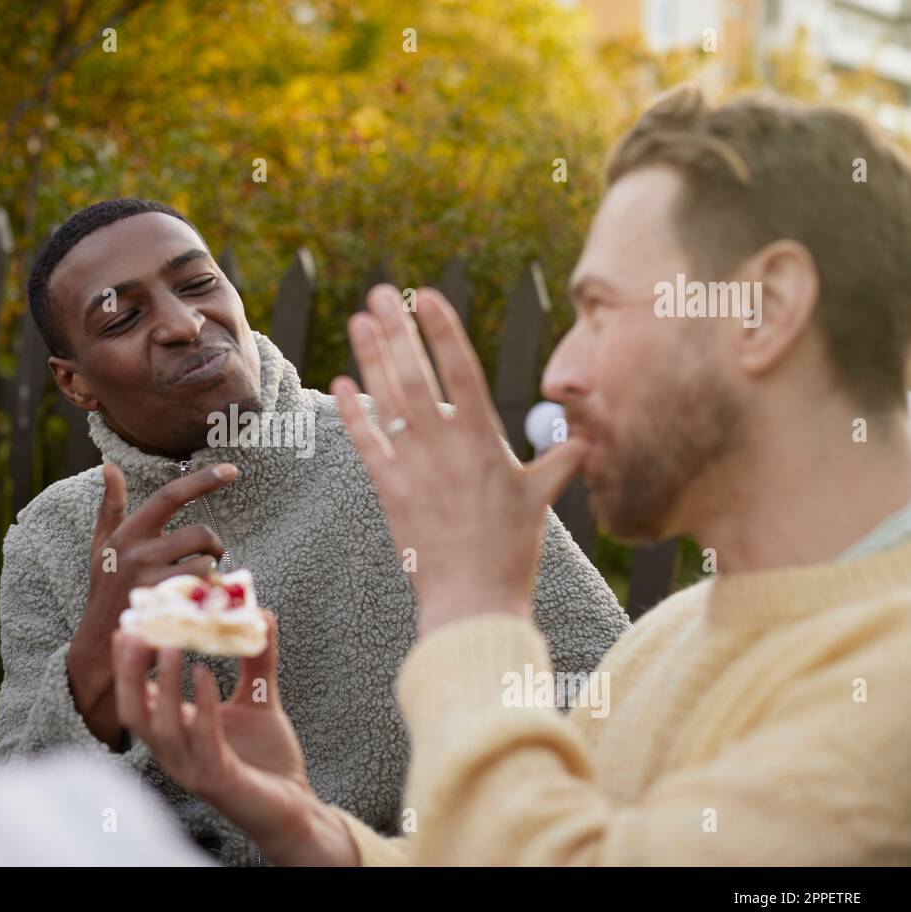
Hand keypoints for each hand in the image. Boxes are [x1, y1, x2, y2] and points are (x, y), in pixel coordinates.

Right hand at [68, 462, 236, 746]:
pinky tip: (202, 601)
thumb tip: (110, 466)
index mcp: (126, 534)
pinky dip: (210, 595)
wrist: (98, 649)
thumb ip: (110, 508)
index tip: (232, 469)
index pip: (169, 496)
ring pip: (206, 565)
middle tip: (210, 557)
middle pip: (199, 533)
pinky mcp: (166, 609)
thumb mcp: (101, 549)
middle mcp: (137, 554)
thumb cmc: (105, 594)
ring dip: (214, 572)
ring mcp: (151, 582)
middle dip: (214, 544)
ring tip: (204, 582)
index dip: (203, 480)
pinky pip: (204, 593)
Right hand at [112, 612, 357, 865]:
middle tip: (137, 632)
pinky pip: (204, 740)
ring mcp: (192, 768)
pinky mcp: (218, 780)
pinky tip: (204, 674)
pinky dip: (202, 705)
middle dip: (129, 673)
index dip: (127, 666)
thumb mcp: (258, 699)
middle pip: (133, 712)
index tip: (128, 626)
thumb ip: (257, 660)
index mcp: (176, 731)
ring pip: (162, 728)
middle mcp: (175, 751)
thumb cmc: (267, 758)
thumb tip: (261, 615)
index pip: (138, 698)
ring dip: (163, 685)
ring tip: (170, 647)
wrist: (294, 803)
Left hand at [331, 285, 584, 635]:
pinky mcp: (390, 491)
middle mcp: (446, 447)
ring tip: (359, 319)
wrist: (473, 600)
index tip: (428, 297)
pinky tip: (341, 383)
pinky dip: (353, 412)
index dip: (443, 331)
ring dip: (372, 358)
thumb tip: (587, 441)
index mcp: (485, 442)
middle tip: (382, 293)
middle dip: (398, 331)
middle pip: (418, 376)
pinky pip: (366, 443)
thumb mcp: (540, 500)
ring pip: (389, 401)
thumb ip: (559, 463)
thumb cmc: (511, 551)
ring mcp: (414, 468)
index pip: (463, 372)